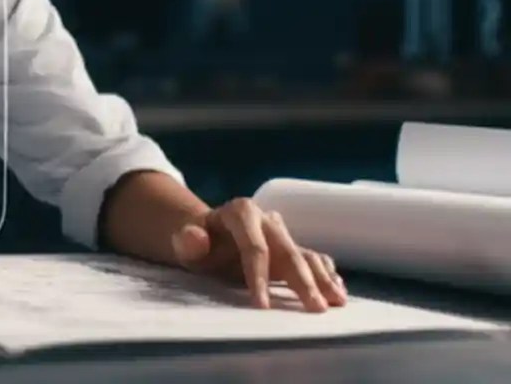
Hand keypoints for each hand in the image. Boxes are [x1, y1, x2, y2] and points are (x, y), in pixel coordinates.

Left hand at [170, 197, 347, 311]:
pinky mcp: (291, 248)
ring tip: (337, 301)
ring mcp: (282, 234)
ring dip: (323, 279)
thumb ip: (187, 240)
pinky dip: (327, 274)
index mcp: (241, 212)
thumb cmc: (196, 242)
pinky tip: (337, 290)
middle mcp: (267, 219)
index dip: (258, 277)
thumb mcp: (184, 242)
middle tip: (315, 308)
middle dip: (303, 281)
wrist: (207, 237)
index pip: (254, 247)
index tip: (262, 306)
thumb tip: (194, 237)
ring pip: (306, 255)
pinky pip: (314, 258)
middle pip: (287, 251)